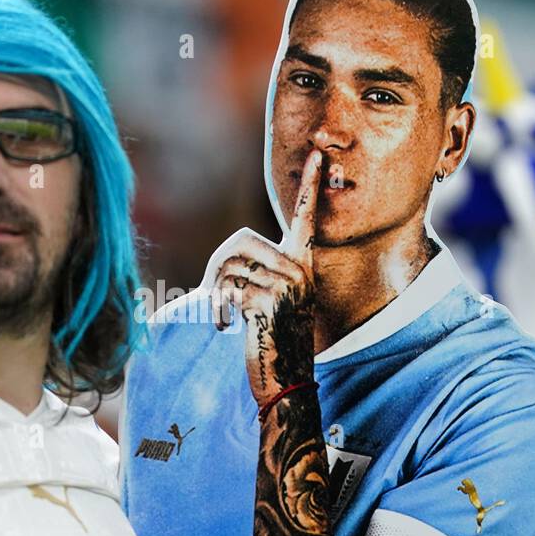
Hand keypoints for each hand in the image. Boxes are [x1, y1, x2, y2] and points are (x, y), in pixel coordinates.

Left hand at [213, 148, 320, 403]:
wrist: (284, 381)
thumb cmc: (271, 342)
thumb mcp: (272, 301)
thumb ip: (260, 275)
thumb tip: (226, 264)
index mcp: (302, 265)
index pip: (307, 218)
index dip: (312, 186)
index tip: (319, 154)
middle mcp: (299, 270)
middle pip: (237, 245)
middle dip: (216, 271)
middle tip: (217, 300)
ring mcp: (287, 285)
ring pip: (227, 269)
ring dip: (215, 296)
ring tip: (228, 318)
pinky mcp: (269, 301)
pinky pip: (225, 289)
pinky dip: (216, 310)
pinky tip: (228, 328)